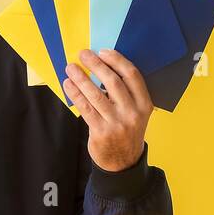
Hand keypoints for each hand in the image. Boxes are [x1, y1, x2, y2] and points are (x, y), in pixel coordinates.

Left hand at [63, 49, 152, 172]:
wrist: (123, 162)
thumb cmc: (126, 130)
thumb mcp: (135, 112)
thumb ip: (125, 93)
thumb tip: (101, 67)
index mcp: (144, 104)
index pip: (132, 76)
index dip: (116, 61)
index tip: (103, 51)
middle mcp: (133, 113)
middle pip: (113, 82)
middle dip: (96, 65)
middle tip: (83, 54)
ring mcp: (117, 123)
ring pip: (96, 94)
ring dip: (81, 78)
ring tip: (71, 68)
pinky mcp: (101, 132)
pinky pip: (85, 108)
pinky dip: (75, 94)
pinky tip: (68, 84)